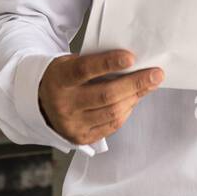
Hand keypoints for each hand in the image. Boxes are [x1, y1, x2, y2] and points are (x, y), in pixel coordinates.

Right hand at [37, 49, 163, 149]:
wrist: (40, 103)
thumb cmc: (64, 77)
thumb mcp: (71, 63)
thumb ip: (95, 63)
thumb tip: (133, 64)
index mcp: (60, 79)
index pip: (85, 70)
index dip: (109, 63)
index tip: (131, 57)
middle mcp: (64, 104)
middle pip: (106, 95)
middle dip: (136, 84)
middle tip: (156, 74)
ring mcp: (72, 124)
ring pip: (113, 112)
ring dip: (135, 97)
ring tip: (148, 85)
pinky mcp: (80, 138)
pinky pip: (112, 125)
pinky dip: (126, 111)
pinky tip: (132, 100)